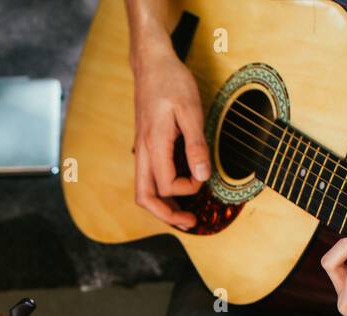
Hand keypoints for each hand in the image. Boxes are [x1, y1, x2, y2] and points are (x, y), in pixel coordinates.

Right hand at [131, 42, 210, 229]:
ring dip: (163, 205)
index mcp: (154, 144)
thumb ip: (196, 145)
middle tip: (189, 222)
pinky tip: (178, 189)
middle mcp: (143, 151)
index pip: (167, 185)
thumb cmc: (171, 82)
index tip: (205, 175)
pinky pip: (148, 177)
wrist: (151, 63)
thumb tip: (202, 176)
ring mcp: (141, 150)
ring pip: (144, 190)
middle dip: (166, 215)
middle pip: (144, 197)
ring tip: (184, 213)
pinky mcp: (145, 146)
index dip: (189, 187)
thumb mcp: (190, 110)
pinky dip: (161, 190)